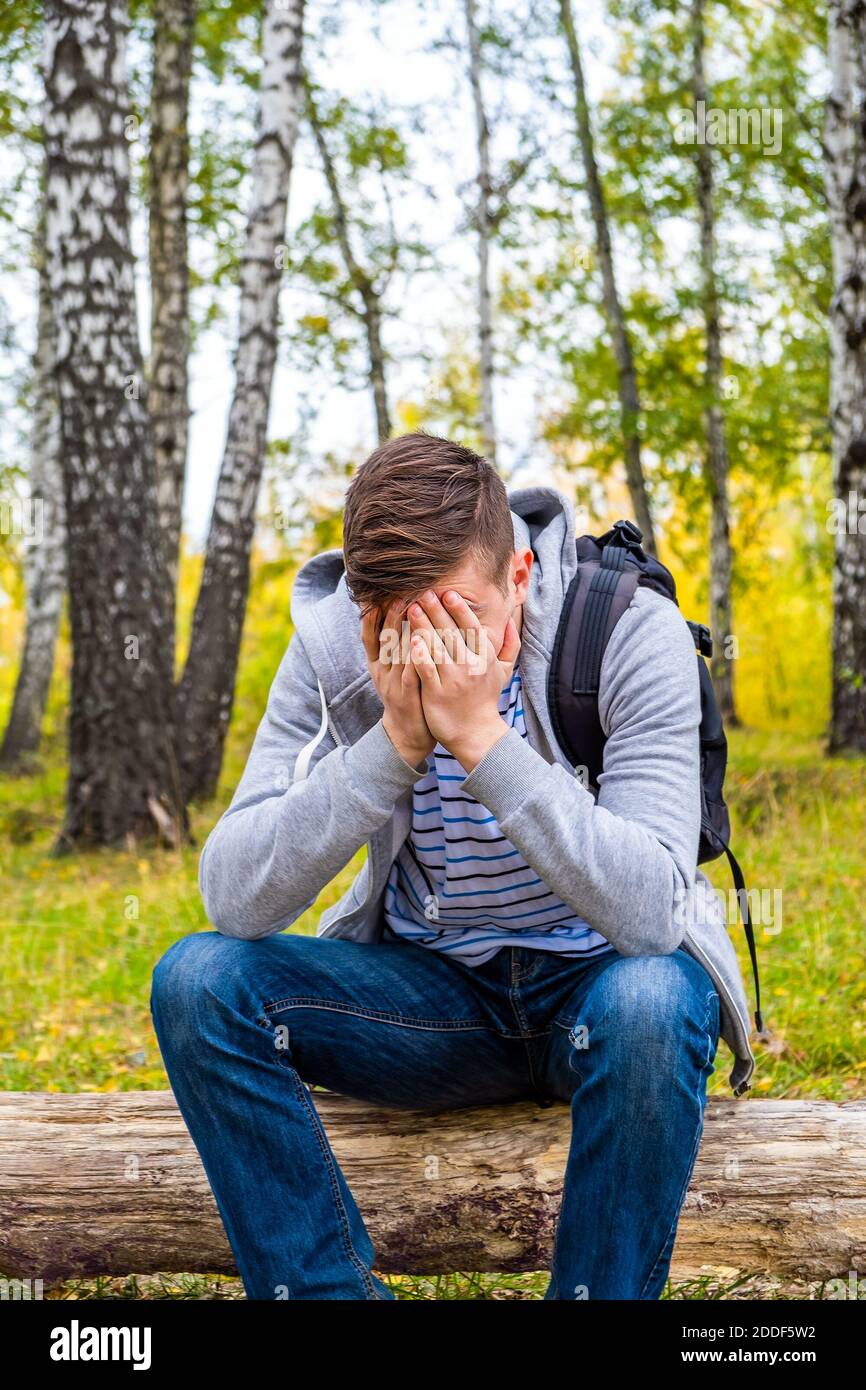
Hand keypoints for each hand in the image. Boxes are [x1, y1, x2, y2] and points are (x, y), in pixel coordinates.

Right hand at [361, 602, 434, 768]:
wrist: (408, 736)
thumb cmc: (407, 697)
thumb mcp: (395, 673)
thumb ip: (396, 649)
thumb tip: (401, 620)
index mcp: (376, 666)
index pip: (369, 638)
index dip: (370, 618)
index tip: (375, 598)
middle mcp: (381, 673)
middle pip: (383, 641)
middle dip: (390, 617)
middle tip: (398, 595)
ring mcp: (392, 685)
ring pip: (396, 653)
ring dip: (403, 631)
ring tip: (411, 609)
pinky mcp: (406, 697)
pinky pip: (410, 674)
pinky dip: (414, 657)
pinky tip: (421, 642)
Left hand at [407, 590, 520, 770]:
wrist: (476, 734)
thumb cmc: (486, 699)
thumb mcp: (504, 671)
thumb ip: (510, 645)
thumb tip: (511, 620)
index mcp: (485, 658)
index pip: (472, 628)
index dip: (460, 609)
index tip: (448, 593)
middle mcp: (470, 666)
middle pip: (451, 632)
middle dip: (436, 610)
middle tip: (423, 593)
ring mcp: (453, 680)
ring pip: (437, 647)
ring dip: (424, 625)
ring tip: (411, 608)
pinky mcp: (437, 694)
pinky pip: (427, 669)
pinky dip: (420, 654)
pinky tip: (411, 639)